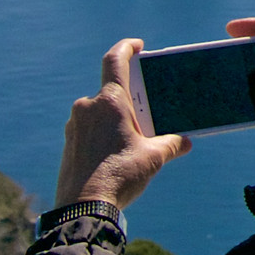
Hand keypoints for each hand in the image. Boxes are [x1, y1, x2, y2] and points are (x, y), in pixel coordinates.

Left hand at [53, 38, 192, 208]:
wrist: (84, 207)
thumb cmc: (120, 177)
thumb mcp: (152, 158)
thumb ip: (171, 144)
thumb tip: (185, 142)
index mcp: (109, 101)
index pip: (115, 60)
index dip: (127, 48)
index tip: (137, 46)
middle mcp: (87, 107)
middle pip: (111, 92)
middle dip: (129, 101)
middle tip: (146, 114)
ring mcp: (74, 125)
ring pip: (99, 113)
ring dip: (115, 120)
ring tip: (132, 141)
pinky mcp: (69, 143)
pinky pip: (88, 129)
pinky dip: (103, 134)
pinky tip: (115, 155)